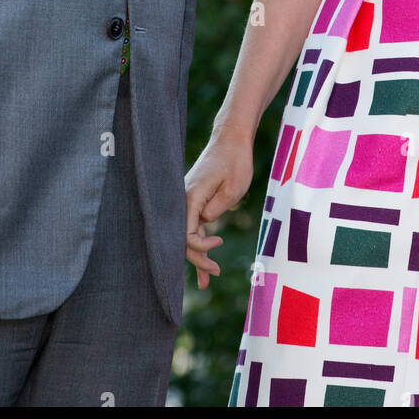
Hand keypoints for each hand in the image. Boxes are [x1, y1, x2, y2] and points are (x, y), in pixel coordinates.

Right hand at [185, 133, 253, 289]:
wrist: (232, 138)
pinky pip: (193, 225)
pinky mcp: (195, 199)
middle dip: (197, 258)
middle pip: (183, 238)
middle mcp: (183, 199)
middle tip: (215, 273)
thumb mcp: (233, 187)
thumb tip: (205, 224)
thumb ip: (217, 208)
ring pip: (186, 234)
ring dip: (197, 255)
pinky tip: (203, 263)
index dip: (201, 247)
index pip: (186, 234)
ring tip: (206, 281)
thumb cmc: (235, 160)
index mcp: (190, 196)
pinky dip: (198, 242)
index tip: (219, 244)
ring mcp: (187, 199)